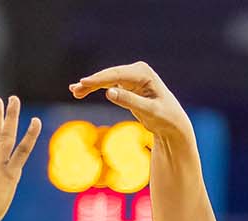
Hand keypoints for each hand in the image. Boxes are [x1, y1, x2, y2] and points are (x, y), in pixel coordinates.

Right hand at [69, 62, 194, 143]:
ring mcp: (131, 77)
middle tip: (75, 90)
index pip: (117, 75)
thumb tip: (108, 92)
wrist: (172, 124)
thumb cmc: (165, 117)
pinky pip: (108, 85)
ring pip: (106, 80)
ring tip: (74, 92)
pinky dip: (95, 88)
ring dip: (91, 85)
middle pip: (109, 75)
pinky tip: (81, 91)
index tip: (83, 83)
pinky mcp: (127, 85)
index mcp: (144, 73)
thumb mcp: (149, 111)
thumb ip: (129, 101)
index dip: (99, 79)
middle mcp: (137, 71)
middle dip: (92, 82)